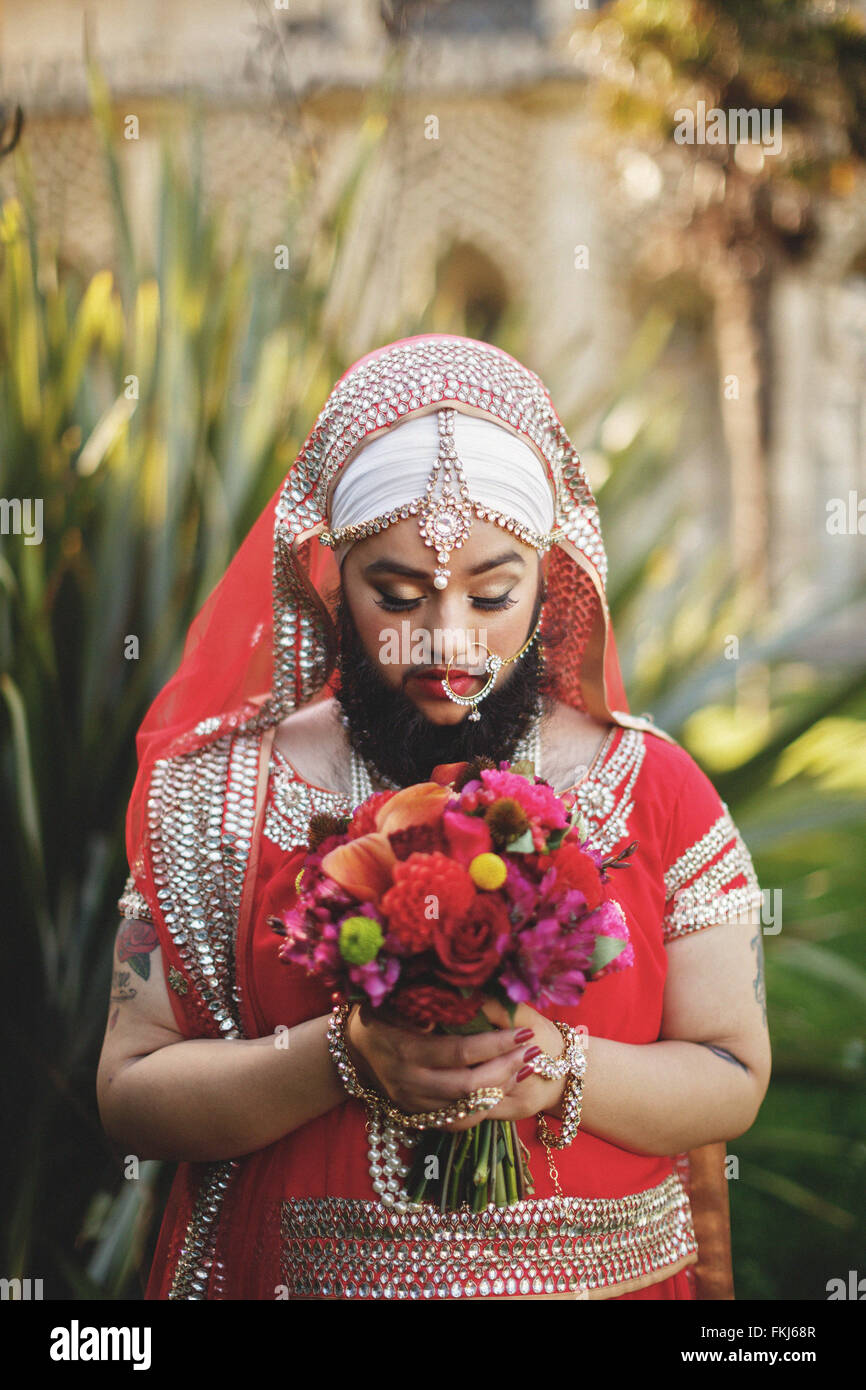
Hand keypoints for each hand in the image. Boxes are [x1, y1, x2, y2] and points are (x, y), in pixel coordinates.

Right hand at [345, 998, 565, 1131]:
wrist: (353, 1049)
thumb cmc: (380, 1013)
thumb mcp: (397, 999)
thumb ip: (429, 1001)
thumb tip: (469, 995)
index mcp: (406, 1050)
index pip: (459, 1052)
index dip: (494, 1044)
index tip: (523, 1031)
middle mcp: (409, 1082)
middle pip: (468, 1085)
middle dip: (506, 1068)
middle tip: (533, 1050)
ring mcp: (413, 1104)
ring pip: (466, 1108)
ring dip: (500, 1089)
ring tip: (525, 1067)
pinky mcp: (417, 1116)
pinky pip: (456, 1123)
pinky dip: (482, 1110)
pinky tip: (502, 1090)